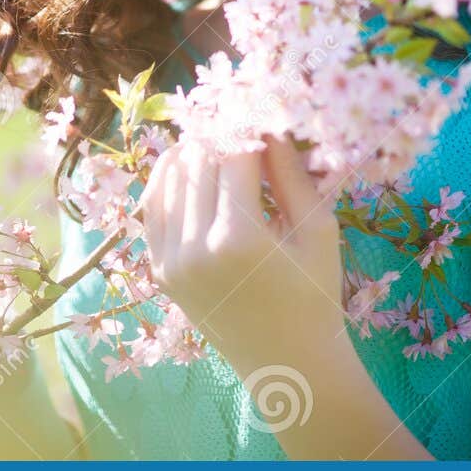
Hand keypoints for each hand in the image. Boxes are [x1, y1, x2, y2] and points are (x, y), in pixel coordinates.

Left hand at [138, 135, 345, 371]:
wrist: (286, 363)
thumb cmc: (314, 296)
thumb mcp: (317, 231)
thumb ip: (291, 174)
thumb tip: (271, 122)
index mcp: (238, 238)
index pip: (234, 154)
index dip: (248, 124)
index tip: (259, 107)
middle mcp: (194, 248)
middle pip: (199, 161)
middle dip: (220, 133)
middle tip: (240, 119)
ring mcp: (170, 261)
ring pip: (171, 177)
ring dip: (194, 151)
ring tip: (219, 139)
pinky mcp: (159, 271)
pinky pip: (153, 207)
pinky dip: (169, 178)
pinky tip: (190, 163)